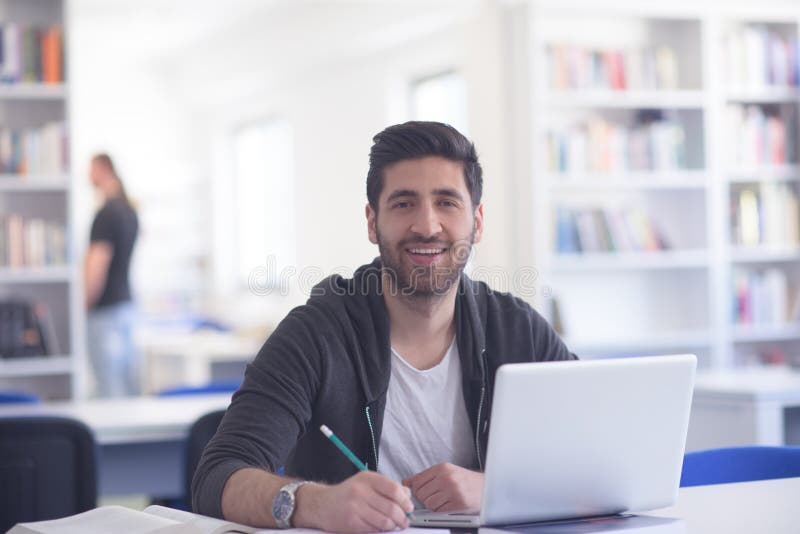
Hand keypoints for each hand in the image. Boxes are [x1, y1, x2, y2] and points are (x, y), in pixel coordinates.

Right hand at [294, 471, 412, 532]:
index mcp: (367, 478)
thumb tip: (407, 496)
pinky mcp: (351, 522)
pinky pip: (374, 529)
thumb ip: (387, 487)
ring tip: (393, 525)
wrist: (322, 504)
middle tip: (404, 521)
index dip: (405, 501)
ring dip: (392, 526)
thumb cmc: (347, 494)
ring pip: (385, 521)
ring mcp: (355, 507)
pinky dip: (380, 530)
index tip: (409, 507)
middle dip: (402, 517)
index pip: (394, 489)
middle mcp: (360, 491)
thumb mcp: (366, 483)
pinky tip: (378, 526)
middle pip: (392, 508)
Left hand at [403, 463, 483, 511]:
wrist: (486, 487)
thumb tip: (405, 482)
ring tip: (443, 501)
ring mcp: (453, 491)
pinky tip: (449, 505)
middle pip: (421, 494)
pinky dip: (441, 511)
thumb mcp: (445, 472)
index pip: (417, 481)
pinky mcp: (459, 504)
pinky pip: (439, 511)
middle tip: (436, 496)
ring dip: (433, 506)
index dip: (417, 489)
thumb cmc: (464, 480)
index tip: (423, 492)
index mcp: (442, 468)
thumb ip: (424, 476)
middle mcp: (447, 478)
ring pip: (429, 504)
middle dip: (425, 498)